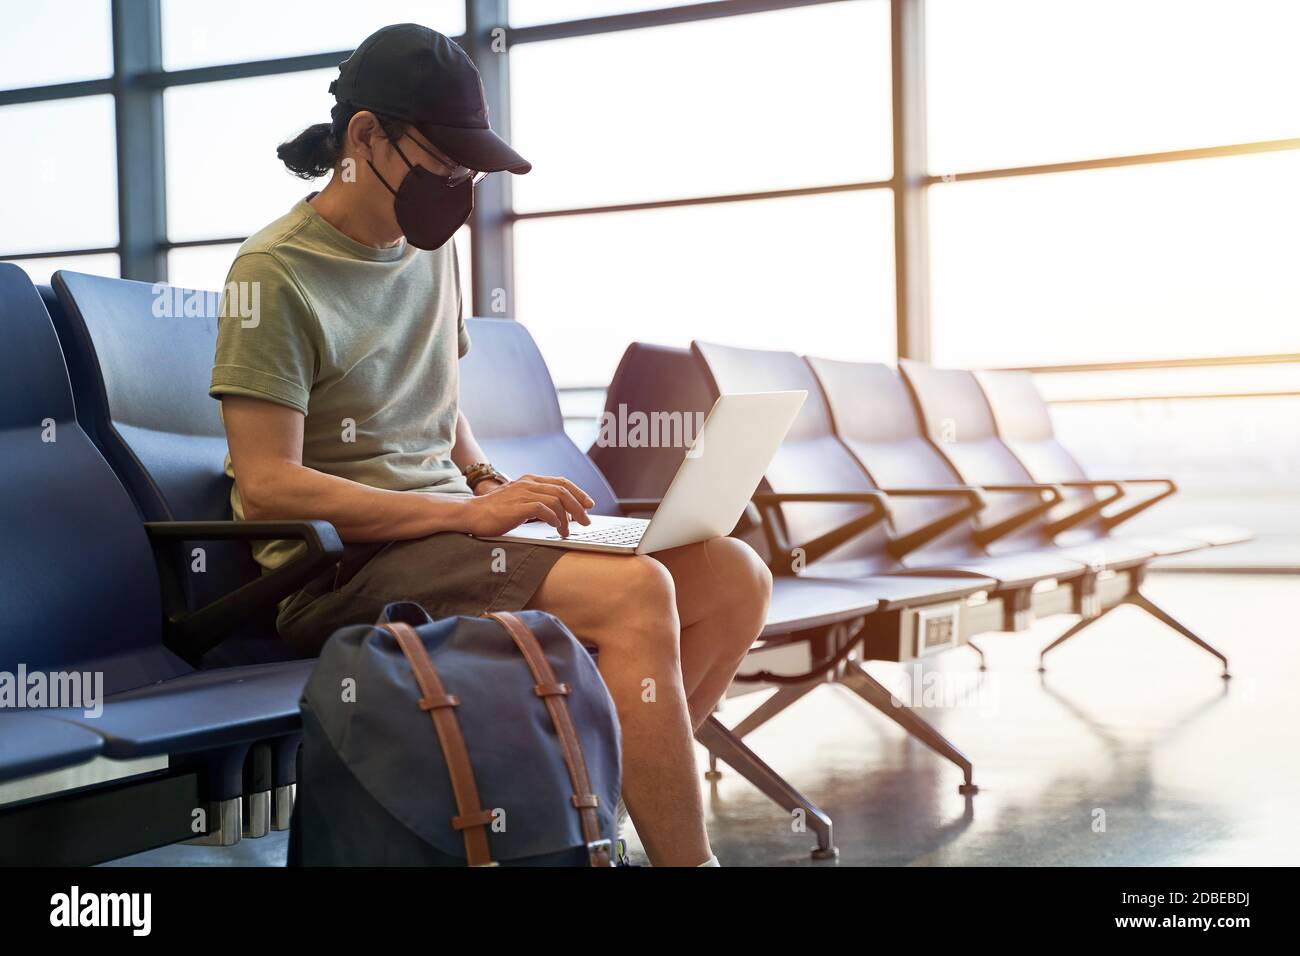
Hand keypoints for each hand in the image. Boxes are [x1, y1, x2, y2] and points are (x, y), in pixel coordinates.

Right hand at [461, 474, 594, 537]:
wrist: (471, 513)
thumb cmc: (494, 511)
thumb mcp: (519, 501)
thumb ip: (536, 502)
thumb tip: (559, 513)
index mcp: (530, 480)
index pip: (562, 482)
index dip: (578, 493)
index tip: (589, 504)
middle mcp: (528, 483)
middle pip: (563, 490)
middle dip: (578, 506)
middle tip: (586, 521)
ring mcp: (522, 493)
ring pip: (556, 500)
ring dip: (566, 517)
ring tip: (567, 531)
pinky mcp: (517, 506)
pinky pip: (543, 509)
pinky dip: (553, 518)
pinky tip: (555, 527)